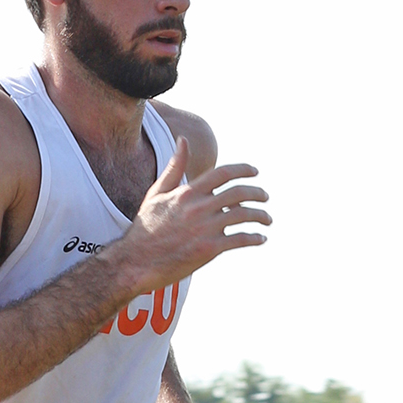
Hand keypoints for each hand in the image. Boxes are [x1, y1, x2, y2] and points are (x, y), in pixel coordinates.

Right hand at [106, 136, 269, 295]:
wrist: (135, 261)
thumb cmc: (145, 227)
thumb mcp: (156, 193)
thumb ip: (174, 167)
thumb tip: (182, 140)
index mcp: (188, 192)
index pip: (223, 173)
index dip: (243, 169)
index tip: (255, 171)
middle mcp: (199, 208)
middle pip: (239, 193)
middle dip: (257, 193)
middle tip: (265, 196)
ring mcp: (205, 229)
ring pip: (243, 216)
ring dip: (260, 216)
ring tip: (267, 219)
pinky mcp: (209, 249)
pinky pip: (240, 240)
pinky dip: (254, 238)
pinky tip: (260, 238)